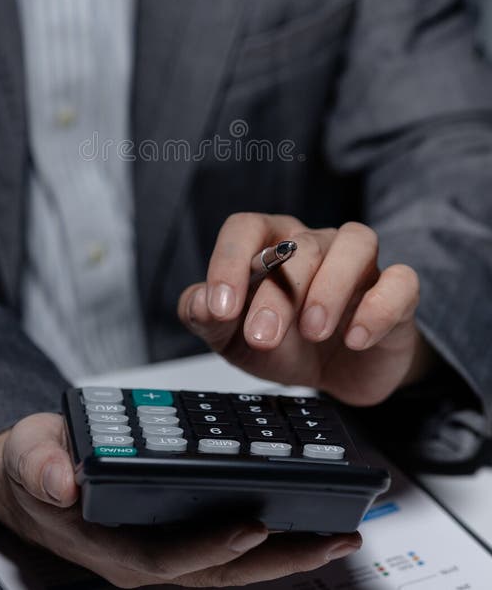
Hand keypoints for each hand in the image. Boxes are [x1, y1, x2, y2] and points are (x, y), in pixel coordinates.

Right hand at [0, 413, 360, 586]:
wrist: (37, 475)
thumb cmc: (38, 467)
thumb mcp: (28, 458)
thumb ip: (40, 468)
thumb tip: (61, 481)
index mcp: (112, 544)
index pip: (168, 558)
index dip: (212, 546)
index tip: (254, 525)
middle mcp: (145, 557)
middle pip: (220, 572)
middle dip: (279, 560)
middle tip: (333, 538)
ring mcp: (165, 548)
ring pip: (234, 565)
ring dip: (286, 553)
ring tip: (337, 534)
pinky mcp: (178, 533)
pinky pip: (229, 543)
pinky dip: (269, 537)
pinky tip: (302, 519)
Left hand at [179, 214, 434, 406]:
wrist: (336, 375)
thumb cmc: (282, 342)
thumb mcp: (231, 336)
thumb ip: (205, 317)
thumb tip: (200, 303)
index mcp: (270, 244)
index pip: (246, 227)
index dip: (228, 261)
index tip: (221, 309)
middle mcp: (315, 244)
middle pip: (297, 246)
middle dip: (278, 295)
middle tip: (264, 338)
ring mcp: (360, 266)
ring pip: (356, 241)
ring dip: (331, 286)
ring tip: (313, 331)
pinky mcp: (396, 295)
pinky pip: (402, 281)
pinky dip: (379, 308)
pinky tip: (355, 339)